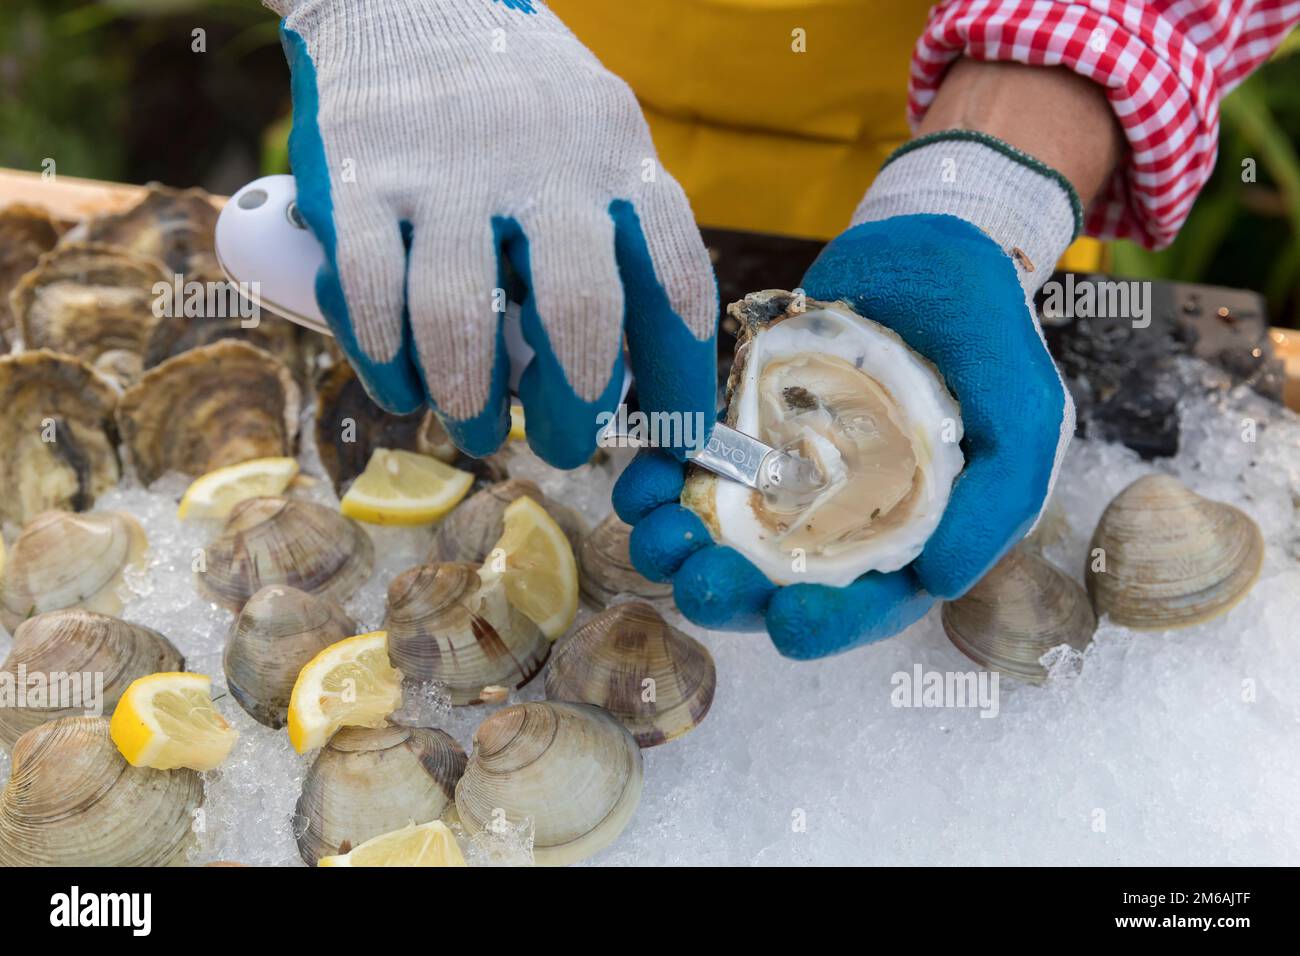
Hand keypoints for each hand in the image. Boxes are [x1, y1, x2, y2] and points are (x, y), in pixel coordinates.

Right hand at [271, 0, 716, 466]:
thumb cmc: (520, 100)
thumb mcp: (598, 142)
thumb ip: (620, 237)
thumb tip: (630, 374)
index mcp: (619, 158)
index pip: (675, 285)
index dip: (681, 378)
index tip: (674, 437)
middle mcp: (543, 161)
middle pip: (578, 312)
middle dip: (575, 407)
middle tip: (565, 445)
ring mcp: (445, 168)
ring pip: (461, 318)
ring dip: (472, 401)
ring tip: (475, 428)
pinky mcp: (357, 174)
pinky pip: (372, 295)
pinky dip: (388, 362)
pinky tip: (402, 386)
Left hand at [615, 136, 1077, 658]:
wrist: (934, 244)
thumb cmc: (989, 340)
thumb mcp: (1021, 419)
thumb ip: (997, 503)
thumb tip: (940, 580)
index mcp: (905, 536)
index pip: (864, 604)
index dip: (827, 627)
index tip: (787, 623)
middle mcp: (837, 518)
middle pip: (776, 580)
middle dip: (732, 593)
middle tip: (698, 583)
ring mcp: (784, 472)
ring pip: (721, 530)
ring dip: (680, 546)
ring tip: (654, 535)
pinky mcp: (740, 424)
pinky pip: (692, 464)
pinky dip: (660, 480)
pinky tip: (641, 483)